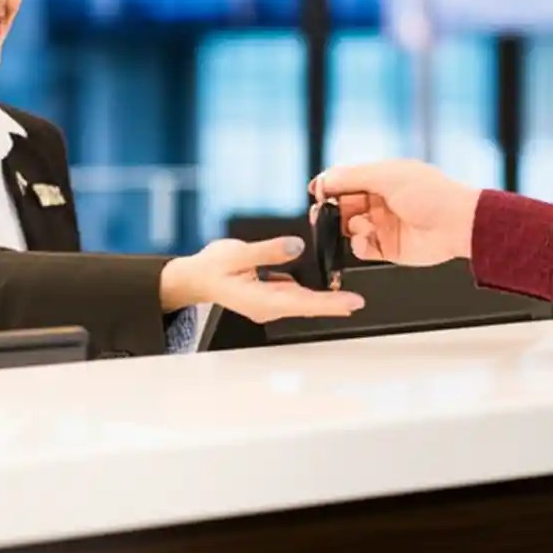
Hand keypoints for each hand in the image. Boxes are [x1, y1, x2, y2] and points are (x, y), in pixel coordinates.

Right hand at [160, 237, 364, 322]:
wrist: (195, 278)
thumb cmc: (212, 268)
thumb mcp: (236, 254)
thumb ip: (268, 251)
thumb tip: (295, 246)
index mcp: (260, 300)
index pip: (301, 303)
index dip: (328, 303)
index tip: (350, 303)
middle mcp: (268, 306)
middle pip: (306, 305)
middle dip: (332, 303)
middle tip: (357, 302)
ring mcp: (269, 302)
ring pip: (302, 300)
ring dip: (323, 297)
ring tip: (346, 295)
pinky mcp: (270, 295)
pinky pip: (295, 293)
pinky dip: (309, 289)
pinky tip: (322, 283)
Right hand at [310, 160, 480, 266]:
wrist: (458, 224)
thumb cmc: (430, 194)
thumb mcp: (387, 176)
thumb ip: (351, 177)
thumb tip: (322, 179)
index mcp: (382, 179)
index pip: (346, 181)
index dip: (329, 186)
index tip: (316, 192)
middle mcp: (381, 202)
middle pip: (344, 206)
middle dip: (331, 210)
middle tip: (322, 214)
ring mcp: (384, 225)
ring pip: (350, 228)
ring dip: (348, 227)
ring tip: (361, 226)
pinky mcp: (389, 249)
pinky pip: (363, 249)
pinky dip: (358, 245)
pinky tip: (364, 240)